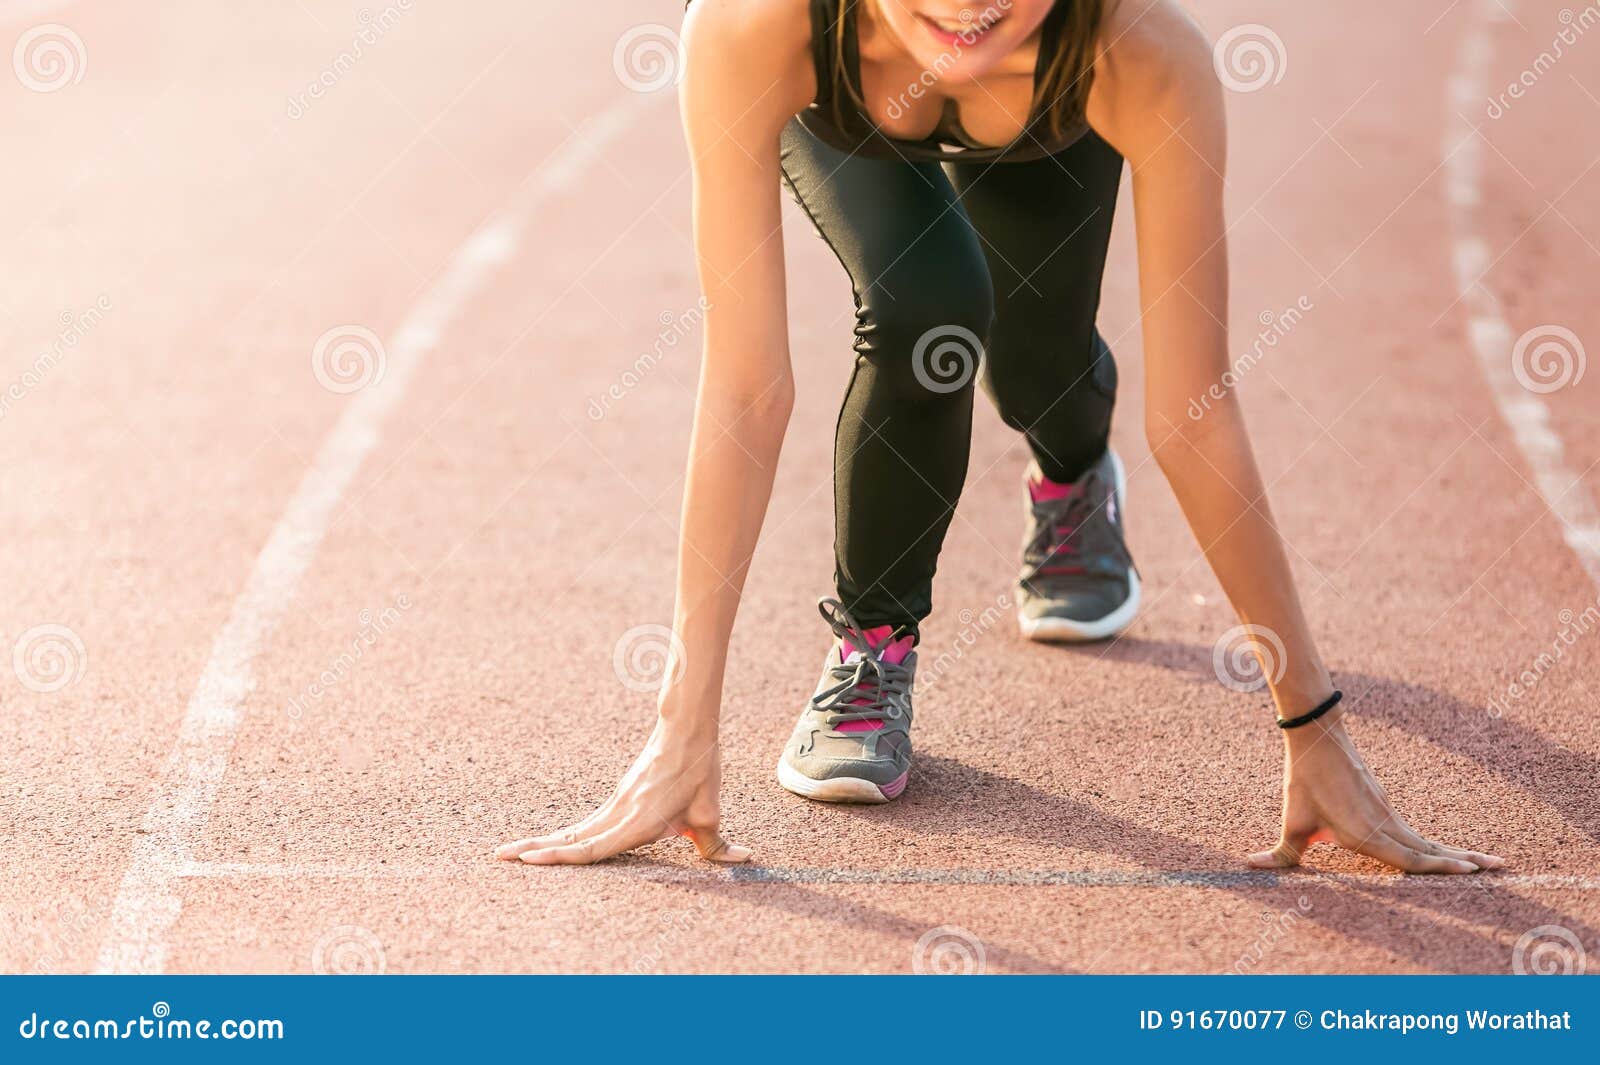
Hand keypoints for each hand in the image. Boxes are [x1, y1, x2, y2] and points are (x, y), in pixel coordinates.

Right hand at [496, 717, 751, 865]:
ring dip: (541, 842)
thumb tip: (743, 859)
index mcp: (638, 821)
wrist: (687, 730)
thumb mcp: (711, 812)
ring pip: (574, 831)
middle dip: (535, 849)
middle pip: (571, 838)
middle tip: (499, 856)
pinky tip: (548, 844)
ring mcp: (615, 806)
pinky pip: (585, 824)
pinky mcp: (617, 800)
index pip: (593, 846)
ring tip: (509, 852)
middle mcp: (619, 814)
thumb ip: (718, 844)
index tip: (530, 859)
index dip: (562, 856)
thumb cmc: (698, 771)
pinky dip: (563, 837)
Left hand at [1248, 711, 1504, 873]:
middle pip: (1430, 850)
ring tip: (1491, 863)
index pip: (1410, 859)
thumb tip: (1249, 865)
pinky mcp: (1386, 805)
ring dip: (1458, 852)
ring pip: (1427, 840)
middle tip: (1502, 868)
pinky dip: (1438, 845)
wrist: (1317, 737)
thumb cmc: (1304, 781)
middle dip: (1465, 862)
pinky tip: (1450, 852)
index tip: (1471, 873)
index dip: (1439, 869)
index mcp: (1366, 834)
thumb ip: (1280, 853)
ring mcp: (1389, 814)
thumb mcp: (1292, 822)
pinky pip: (1417, 832)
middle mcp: (1385, 825)